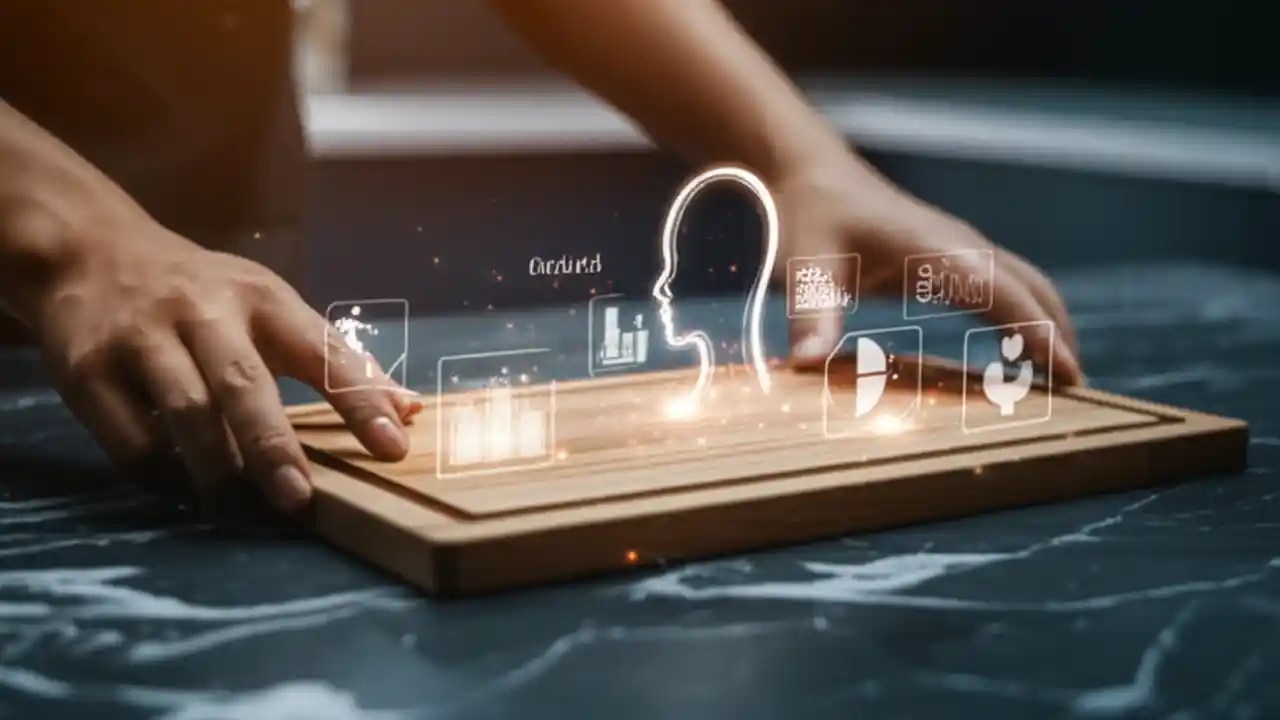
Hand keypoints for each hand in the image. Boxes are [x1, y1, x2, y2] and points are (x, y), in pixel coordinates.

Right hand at [21, 210, 420, 513]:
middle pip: (244, 383)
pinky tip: (182, 489)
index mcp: (263, 298)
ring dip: (216, 467)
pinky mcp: (87, 368)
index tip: (394, 445)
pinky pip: (129, 437)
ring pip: (185, 411)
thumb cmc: (204, 295)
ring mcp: (142, 338)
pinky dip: (160, 470)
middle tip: (297, 500)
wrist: (88, 252)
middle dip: (274, 445)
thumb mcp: (273, 310)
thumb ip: (338, 363)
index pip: (323, 349)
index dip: (360, 398)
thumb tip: (411, 411)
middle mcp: (204, 312)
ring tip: (238, 507)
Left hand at [774, 157, 1083, 384]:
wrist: (814, 176)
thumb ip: (811, 314)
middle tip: (1077, 389)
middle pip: (1031, 287)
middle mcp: (959, 245)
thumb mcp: (803, 269)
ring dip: (1049, 323)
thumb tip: (809, 362)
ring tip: (1062, 379)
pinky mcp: (953, 255)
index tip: (1068, 373)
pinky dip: (1026, 315)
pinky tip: (1022, 352)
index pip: (1001, 293)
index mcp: (933, 249)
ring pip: (1025, 283)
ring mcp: (961, 247)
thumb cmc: (811, 218)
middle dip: (1059, 334)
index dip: (1036, 333)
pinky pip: (1005, 285)